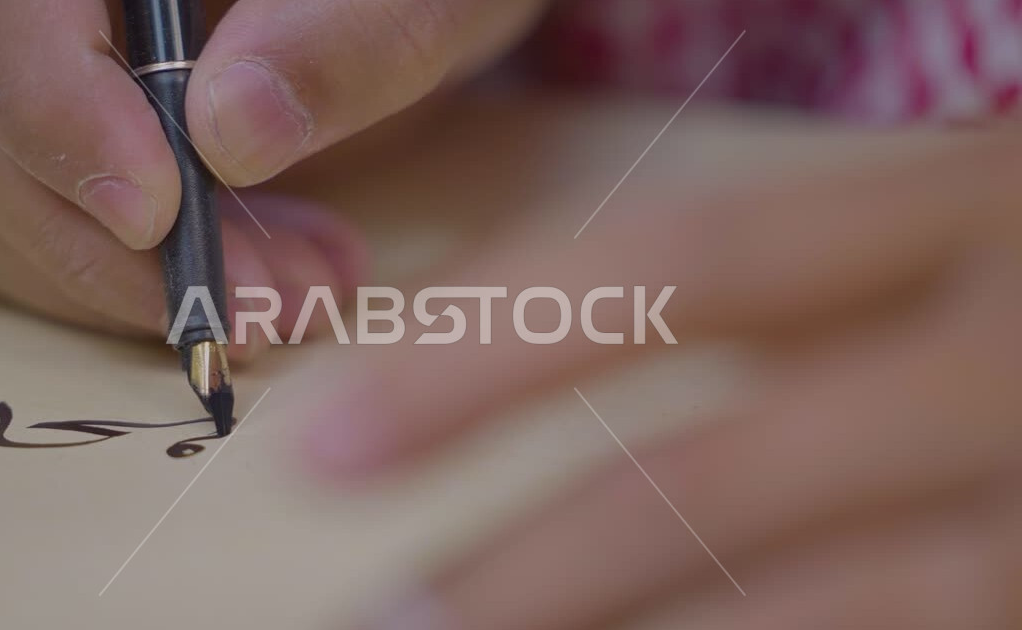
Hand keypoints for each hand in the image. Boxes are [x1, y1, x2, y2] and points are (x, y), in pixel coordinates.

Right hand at [0, 0, 557, 352]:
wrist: (383, 1)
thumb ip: (348, 37)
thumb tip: (230, 132)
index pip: (2, 4)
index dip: (53, 109)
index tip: (153, 211)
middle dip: (109, 242)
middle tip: (263, 305)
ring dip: (111, 276)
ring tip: (279, 297)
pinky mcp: (7, 104)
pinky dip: (99, 270)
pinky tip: (228, 275)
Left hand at [295, 123, 1021, 627]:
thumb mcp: (966, 222)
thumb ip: (812, 278)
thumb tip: (568, 363)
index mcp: (976, 212)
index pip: (690, 271)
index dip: (500, 353)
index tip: (334, 437)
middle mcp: (1019, 363)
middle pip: (721, 480)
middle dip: (527, 573)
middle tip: (371, 623)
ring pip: (811, 615)